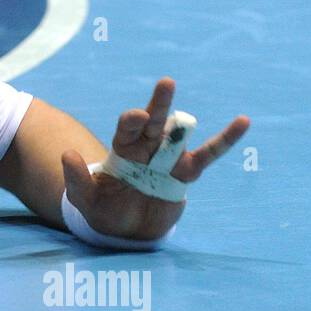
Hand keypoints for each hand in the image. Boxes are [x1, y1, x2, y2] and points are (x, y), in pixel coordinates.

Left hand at [61, 77, 249, 240]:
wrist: (126, 228)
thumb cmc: (103, 209)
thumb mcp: (84, 199)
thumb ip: (76, 179)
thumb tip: (66, 154)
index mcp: (122, 150)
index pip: (128, 130)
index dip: (132, 122)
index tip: (137, 117)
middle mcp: (146, 148)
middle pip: (154, 123)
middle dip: (159, 105)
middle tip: (166, 83)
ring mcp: (168, 159)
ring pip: (180, 136)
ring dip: (185, 124)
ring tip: (196, 111)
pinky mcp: (186, 174)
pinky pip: (208, 155)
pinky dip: (225, 140)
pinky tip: (243, 122)